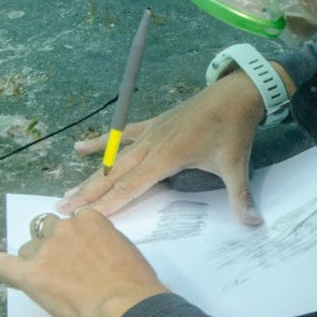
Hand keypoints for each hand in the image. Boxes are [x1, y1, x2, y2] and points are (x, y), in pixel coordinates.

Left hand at [0, 211, 168, 316]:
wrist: (126, 306)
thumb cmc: (136, 285)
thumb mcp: (125, 251)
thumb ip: (103, 244)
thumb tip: (95, 256)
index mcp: (90, 219)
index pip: (69, 223)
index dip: (70, 241)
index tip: (74, 256)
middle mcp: (65, 228)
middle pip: (45, 231)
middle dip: (51, 247)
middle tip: (63, 271)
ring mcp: (46, 250)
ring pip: (28, 249)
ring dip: (34, 262)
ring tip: (49, 285)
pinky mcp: (31, 274)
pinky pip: (3, 264)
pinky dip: (4, 269)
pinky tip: (10, 276)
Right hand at [59, 68, 290, 224]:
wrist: (235, 93)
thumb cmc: (234, 129)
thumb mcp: (237, 165)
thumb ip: (241, 196)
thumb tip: (253, 223)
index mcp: (167, 157)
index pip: (131, 187)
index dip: (108, 204)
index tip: (87, 218)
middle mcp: (152, 145)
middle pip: (114, 174)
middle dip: (88, 194)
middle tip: (62, 210)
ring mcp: (150, 133)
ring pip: (114, 159)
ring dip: (91, 176)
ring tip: (68, 192)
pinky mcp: (154, 124)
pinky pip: (123, 136)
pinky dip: (102, 142)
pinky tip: (79, 147)